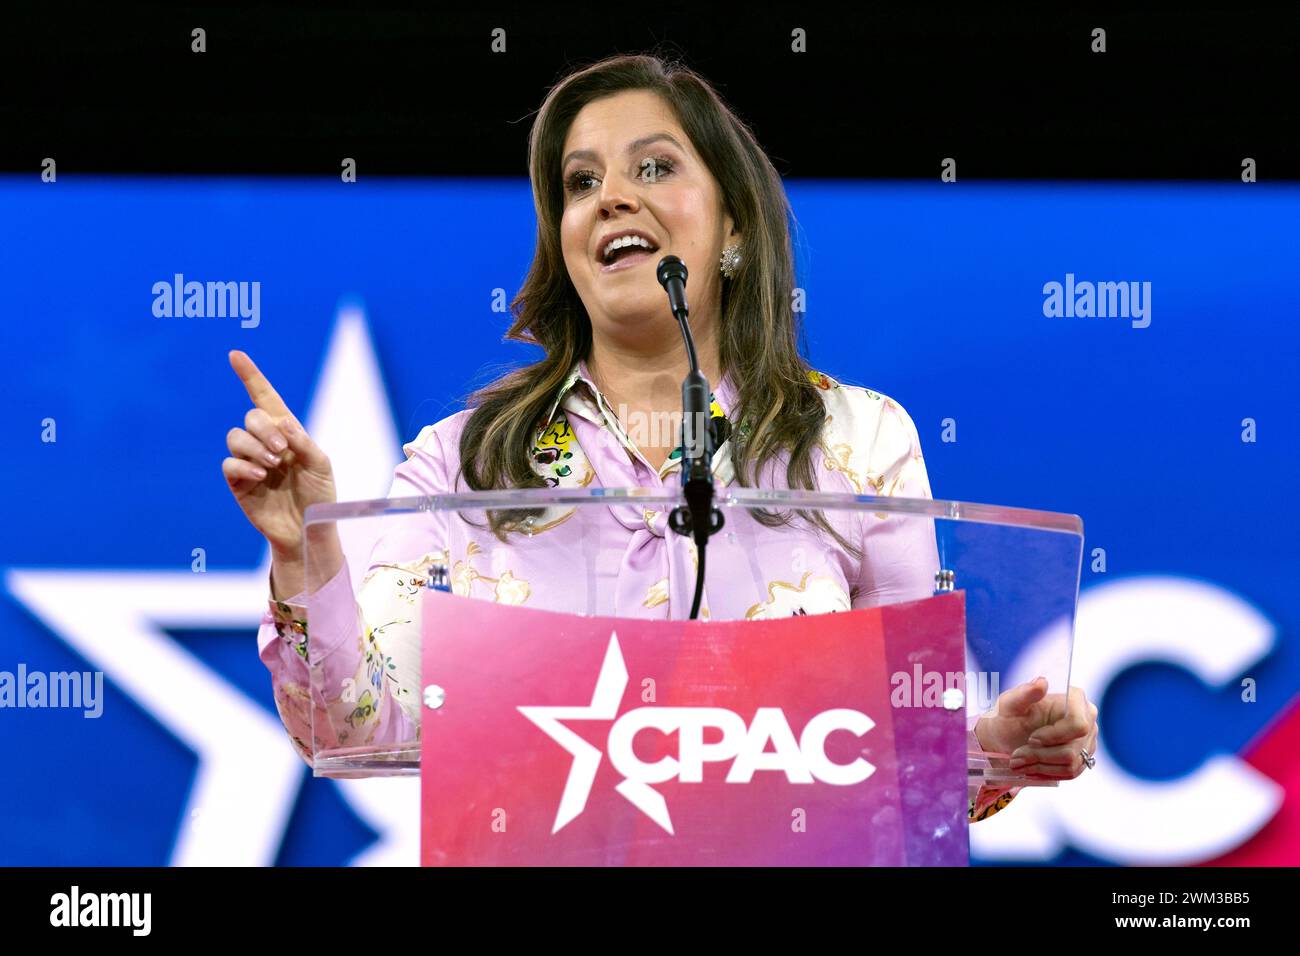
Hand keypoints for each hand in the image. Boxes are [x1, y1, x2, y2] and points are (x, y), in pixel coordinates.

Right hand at [222, 350, 336, 556]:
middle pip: (251, 418)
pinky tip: (259, 476)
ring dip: (255, 447)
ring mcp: (249, 462)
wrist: (309, 530)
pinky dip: (244, 466)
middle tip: (282, 452)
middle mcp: (265, 444)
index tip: (235, 355)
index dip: (251, 377)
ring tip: (272, 465)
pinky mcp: (238, 483)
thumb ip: (304, 441)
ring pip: (236, 438)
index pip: (265, 399)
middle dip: (265, 429)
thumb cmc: (319, 496)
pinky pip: (229, 464)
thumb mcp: (321, 465)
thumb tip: (282, 422)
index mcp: (287, 433)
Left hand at [974, 677, 1098, 780]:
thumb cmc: (1009, 716)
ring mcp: (1088, 739)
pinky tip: (1031, 767)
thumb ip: (1024, 693)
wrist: (1007, 736)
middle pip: (1073, 748)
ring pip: (1071, 763)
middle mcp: (1087, 717)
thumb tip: (1042, 682)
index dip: (1055, 736)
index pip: (1079, 725)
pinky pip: (1071, 772)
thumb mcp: (1009, 705)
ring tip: (1019, 761)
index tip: (1031, 739)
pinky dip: (1047, 772)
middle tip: (1017, 756)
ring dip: (1040, 765)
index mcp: (1075, 698)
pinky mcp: (1083, 756)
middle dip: (1041, 754)